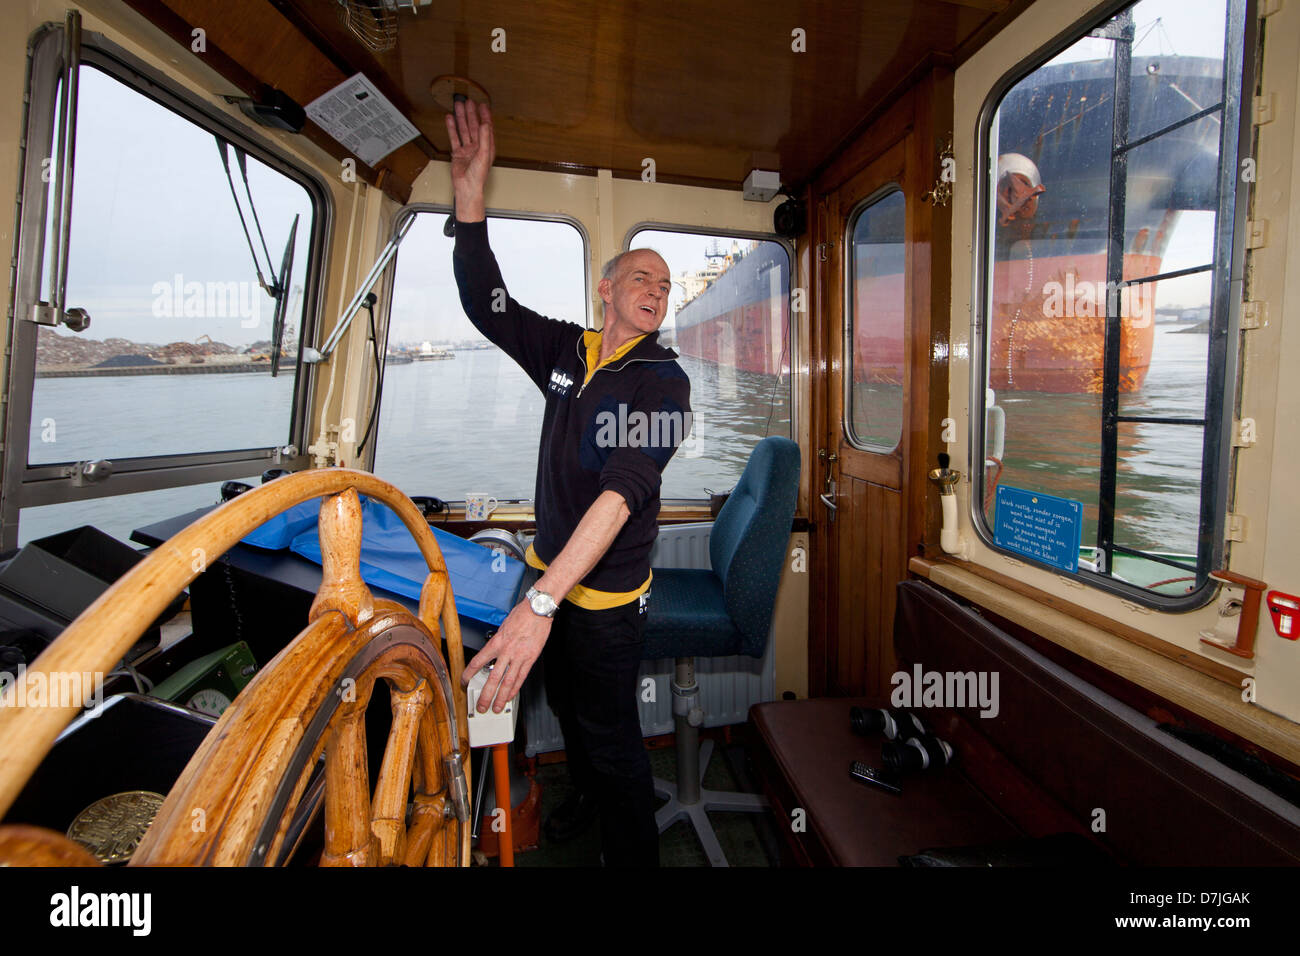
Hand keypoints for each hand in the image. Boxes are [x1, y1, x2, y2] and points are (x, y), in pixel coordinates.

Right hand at [444, 99, 493, 221]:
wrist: (467, 188)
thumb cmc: (478, 176)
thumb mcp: (483, 155)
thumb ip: (484, 139)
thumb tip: (485, 124)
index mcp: (487, 147)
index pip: (486, 127)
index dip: (485, 116)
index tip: (483, 105)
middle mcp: (477, 147)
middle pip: (474, 126)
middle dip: (471, 113)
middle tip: (468, 101)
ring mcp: (467, 149)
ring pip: (464, 130)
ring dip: (461, 118)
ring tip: (458, 106)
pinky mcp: (457, 153)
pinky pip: (454, 138)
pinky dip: (452, 128)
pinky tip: (450, 119)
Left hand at [461, 598, 550, 712]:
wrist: (538, 610)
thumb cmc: (521, 615)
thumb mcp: (502, 627)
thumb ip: (497, 643)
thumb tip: (492, 655)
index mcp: (496, 642)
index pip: (478, 662)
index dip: (469, 674)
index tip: (464, 682)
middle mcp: (506, 651)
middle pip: (493, 678)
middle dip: (486, 695)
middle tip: (481, 706)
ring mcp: (519, 656)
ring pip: (508, 682)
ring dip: (501, 697)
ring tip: (496, 707)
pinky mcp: (531, 658)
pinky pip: (521, 677)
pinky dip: (515, 688)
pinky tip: (511, 696)